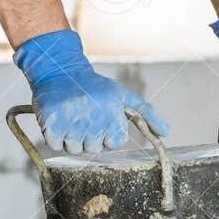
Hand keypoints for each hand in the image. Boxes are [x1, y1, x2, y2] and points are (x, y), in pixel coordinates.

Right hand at [15, 30, 168, 153]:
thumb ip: (146, 113)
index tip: (101, 118)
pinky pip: (55, 144)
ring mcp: (72, 120)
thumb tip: (166, 133)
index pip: (115, 143)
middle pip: (94, 148)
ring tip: (71, 117)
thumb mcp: (123, 95)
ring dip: (71, 137)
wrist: (61, 70)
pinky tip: (58, 120)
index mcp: (112, 111)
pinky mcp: (51, 121)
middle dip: (89, 136)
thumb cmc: (96, 87)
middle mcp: (94, 116)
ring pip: (74, 149)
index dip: (107, 133)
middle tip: (84, 116)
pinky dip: (54, 136)